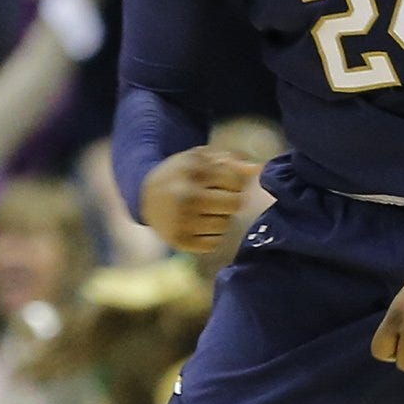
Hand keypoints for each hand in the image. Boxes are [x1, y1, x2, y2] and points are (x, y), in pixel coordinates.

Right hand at [140, 145, 255, 252]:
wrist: (145, 197)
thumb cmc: (181, 174)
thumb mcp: (201, 159)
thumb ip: (231, 161)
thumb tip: (258, 169)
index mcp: (194, 170)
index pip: (236, 180)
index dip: (232, 181)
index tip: (219, 182)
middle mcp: (188, 196)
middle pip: (235, 204)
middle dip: (229, 201)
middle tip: (213, 198)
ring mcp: (183, 220)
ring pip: (225, 226)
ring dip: (219, 219)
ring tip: (203, 212)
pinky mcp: (180, 241)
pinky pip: (213, 243)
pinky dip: (209, 237)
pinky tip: (197, 226)